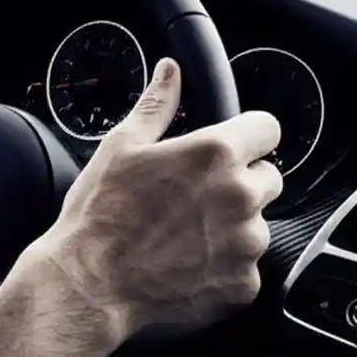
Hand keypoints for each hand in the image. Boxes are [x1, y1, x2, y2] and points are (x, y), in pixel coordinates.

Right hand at [29, 57, 282, 340]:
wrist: (88, 284)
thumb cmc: (100, 214)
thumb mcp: (122, 146)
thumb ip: (157, 104)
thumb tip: (171, 71)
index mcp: (215, 154)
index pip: (268, 129)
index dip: (248, 136)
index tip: (232, 148)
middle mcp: (240, 197)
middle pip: (268, 178)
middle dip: (241, 182)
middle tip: (196, 197)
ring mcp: (245, 244)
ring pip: (257, 225)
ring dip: (233, 227)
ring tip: (185, 235)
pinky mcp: (242, 284)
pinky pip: (246, 268)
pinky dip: (224, 267)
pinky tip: (187, 265)